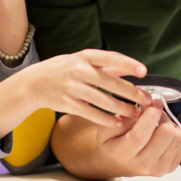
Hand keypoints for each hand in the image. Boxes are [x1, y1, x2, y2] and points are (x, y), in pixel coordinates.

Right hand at [0, 50, 150, 140]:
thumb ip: (106, 64)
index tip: (144, 71)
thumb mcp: (83, 61)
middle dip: (131, 92)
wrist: (33, 83)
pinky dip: (105, 119)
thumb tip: (132, 67)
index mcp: (85, 56)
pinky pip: (90, 113)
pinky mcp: (66, 103)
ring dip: (122, 108)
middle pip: (110, 82)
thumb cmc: (63, 70)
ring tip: (136, 114)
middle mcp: (78, 70)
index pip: (110, 58)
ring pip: (102, 100)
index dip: (128, 64)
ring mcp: (71, 87)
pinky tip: (118, 124)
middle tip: (147, 100)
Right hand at [92, 104, 180, 176]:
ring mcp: (158, 168)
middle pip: (165, 134)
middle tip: (155, 111)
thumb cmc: (112, 145)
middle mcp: (143, 164)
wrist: (116, 164)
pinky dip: (177, 133)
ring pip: (178, 137)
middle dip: (162, 116)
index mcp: (123, 154)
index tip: (154, 104)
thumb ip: (122, 116)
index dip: (151, 116)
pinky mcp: (170, 167)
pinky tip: (164, 133)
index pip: (141, 135)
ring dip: (170, 124)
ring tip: (159, 123)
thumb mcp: (106, 128)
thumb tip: (141, 108)